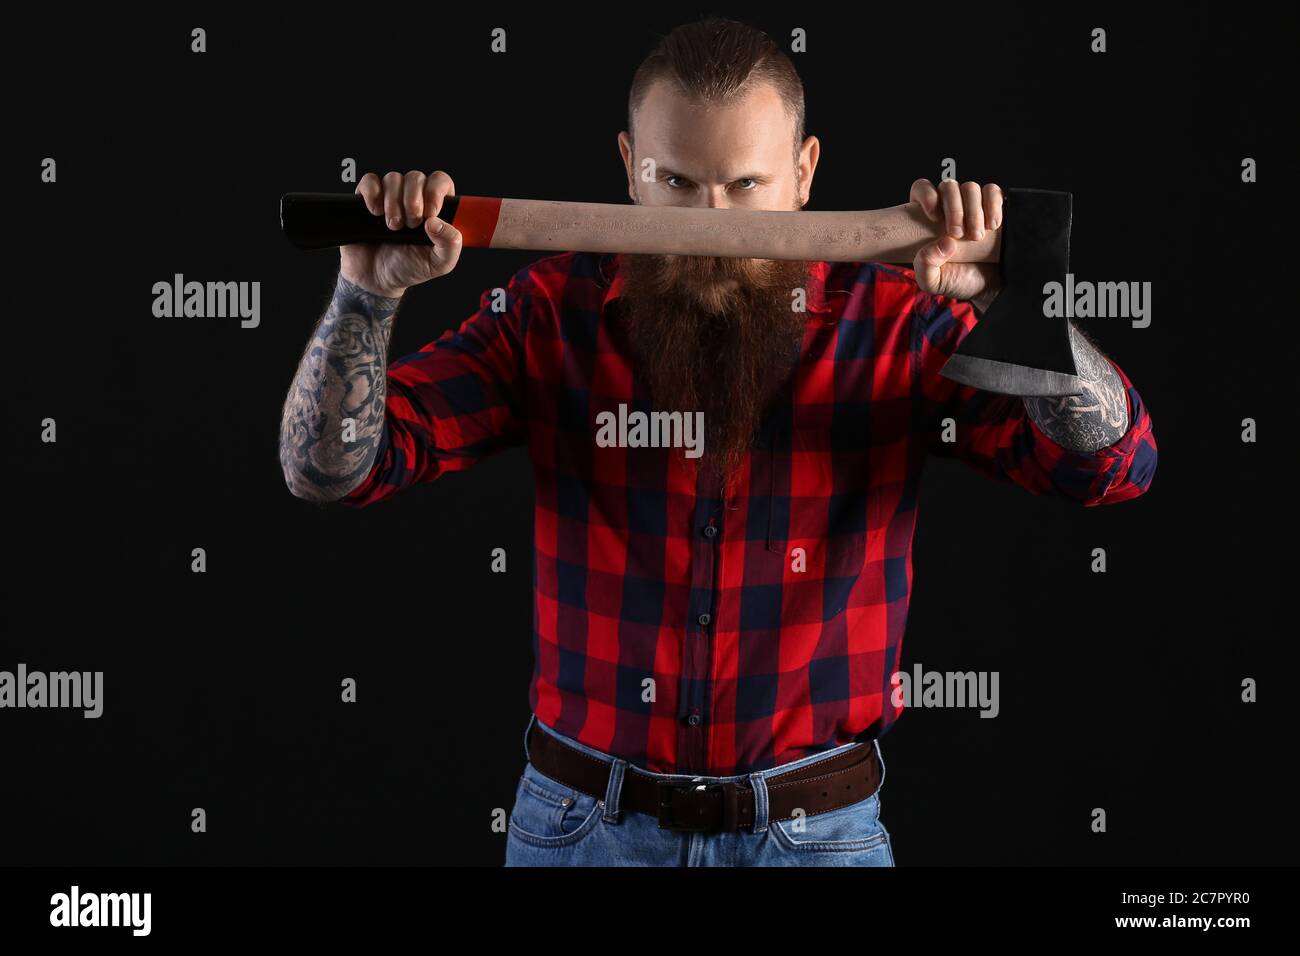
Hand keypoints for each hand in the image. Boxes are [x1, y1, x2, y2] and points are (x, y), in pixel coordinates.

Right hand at [340, 170, 463, 297]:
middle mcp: (413, 199)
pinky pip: (370, 181)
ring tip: (392, 227)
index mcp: (435, 209)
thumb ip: (450, 244)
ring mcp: (390, 197)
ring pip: (393, 178)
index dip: (436, 191)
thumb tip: (438, 222)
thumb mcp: (438, 263)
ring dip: (393, 203)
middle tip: (410, 225)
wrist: (376, 279)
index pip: (440, 181)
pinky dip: (372, 193)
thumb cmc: (409, 268)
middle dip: (413, 201)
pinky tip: (375, 212)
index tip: (430, 213)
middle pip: (416, 177)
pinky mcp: (368, 199)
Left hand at [909, 178, 1002, 308]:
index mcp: (928, 217)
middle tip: (959, 234)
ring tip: (977, 236)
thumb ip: (925, 266)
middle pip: (948, 186)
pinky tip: (993, 224)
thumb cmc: (957, 280)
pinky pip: (993, 191)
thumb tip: (942, 243)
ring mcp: (973, 203)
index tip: (934, 217)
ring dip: (973, 211)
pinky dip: (993, 204)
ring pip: (970, 188)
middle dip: (954, 209)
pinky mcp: (995, 205)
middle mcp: (950, 205)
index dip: (926, 194)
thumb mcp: (933, 281)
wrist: (989, 286)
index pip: (922, 188)